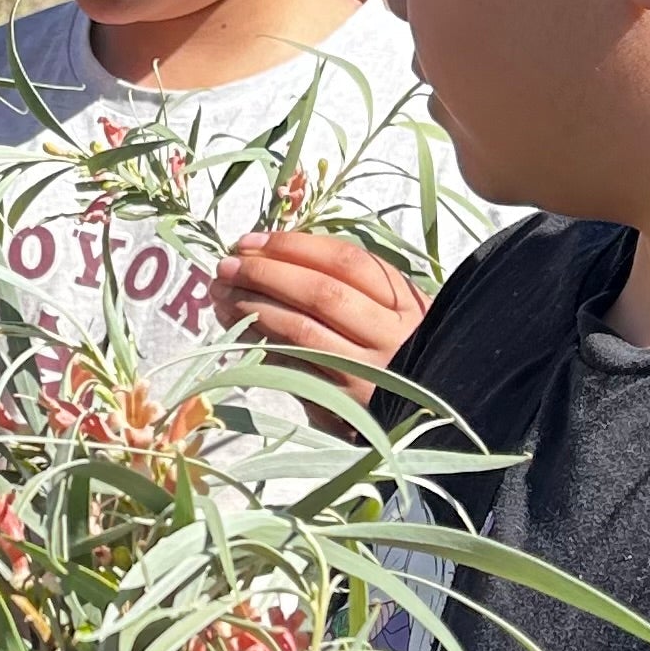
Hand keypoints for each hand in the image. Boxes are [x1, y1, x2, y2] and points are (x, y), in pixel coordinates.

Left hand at [213, 229, 423, 389]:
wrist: (428, 409)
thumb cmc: (402, 347)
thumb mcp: (393, 308)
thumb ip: (349, 281)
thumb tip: (272, 254)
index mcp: (405, 303)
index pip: (345, 261)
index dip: (293, 246)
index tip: (250, 241)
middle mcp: (389, 337)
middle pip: (320, 293)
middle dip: (265, 274)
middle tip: (226, 265)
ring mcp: (366, 374)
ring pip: (301, 331)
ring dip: (254, 308)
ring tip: (221, 294)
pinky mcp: (342, 405)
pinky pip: (293, 366)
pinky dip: (261, 342)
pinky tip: (237, 328)